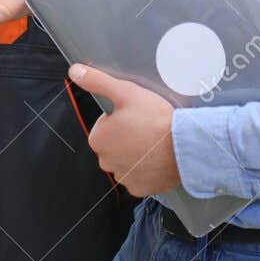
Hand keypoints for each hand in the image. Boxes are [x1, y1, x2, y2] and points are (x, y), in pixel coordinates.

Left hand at [72, 64, 181, 196]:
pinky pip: (140, 177)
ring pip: (127, 161)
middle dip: (127, 137)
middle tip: (147, 128)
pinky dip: (148, 169)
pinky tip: (158, 158)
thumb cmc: (155, 118)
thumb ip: (97, 81)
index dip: (121, 118)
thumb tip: (75, 71)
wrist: (184, 144)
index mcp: (98, 139)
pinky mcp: (140, 188)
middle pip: (115, 145)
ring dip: (137, 154)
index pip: (105, 126)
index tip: (136, 116)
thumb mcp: (125, 92)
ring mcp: (124, 177)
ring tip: (155, 142)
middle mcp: (106, 162)